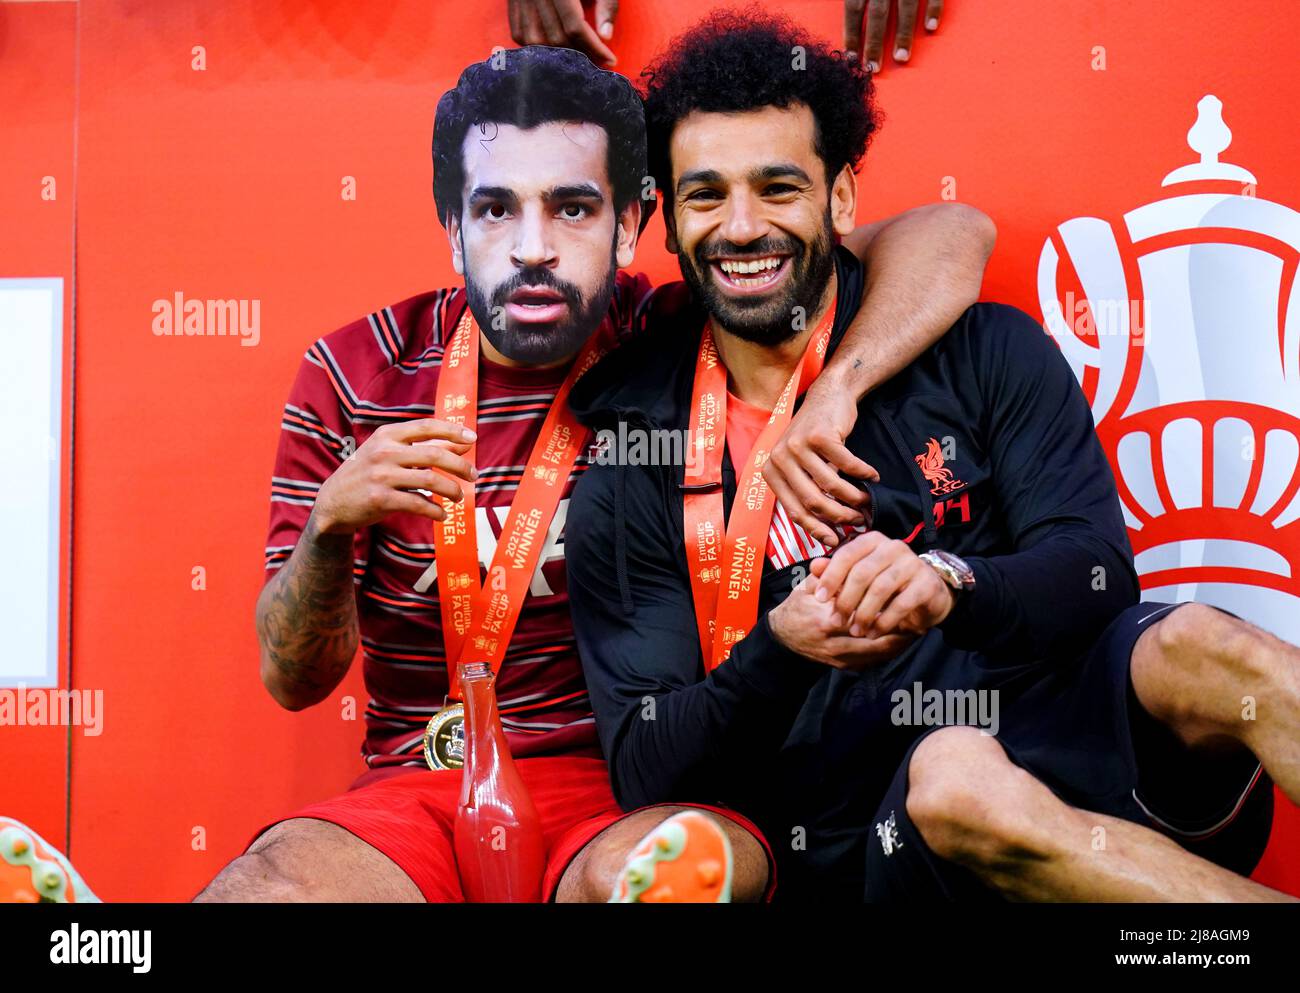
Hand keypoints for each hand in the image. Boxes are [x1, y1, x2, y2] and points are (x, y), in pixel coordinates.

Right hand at [312, 418, 477, 533]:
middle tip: (474, 475)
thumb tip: (463, 445)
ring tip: (458, 497)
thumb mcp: (390, 453)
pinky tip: (442, 514)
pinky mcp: (381, 499)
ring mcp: (381, 475)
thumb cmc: (368, 474)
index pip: (426, 427)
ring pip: (430, 480)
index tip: (472, 439)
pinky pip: (418, 504)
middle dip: (460, 466)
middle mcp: (384, 451)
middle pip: (434, 454)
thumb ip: (423, 447)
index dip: (453, 431)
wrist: (333, 502)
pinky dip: (435, 510)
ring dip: (452, 490)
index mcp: (387, 435)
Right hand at [507, 0, 619, 66]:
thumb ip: (606, 4)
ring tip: (578, 54)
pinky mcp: (512, 0)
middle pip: (555, 37)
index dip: (594, 47)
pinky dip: (536, 46)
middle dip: (579, 53)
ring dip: (558, 54)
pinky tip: (556, 48)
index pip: (575, 26)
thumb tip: (605, 36)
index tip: (610, 60)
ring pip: (535, 40)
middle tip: (596, 58)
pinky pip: (519, 33)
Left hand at [763, 374, 877, 548]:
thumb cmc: (817, 437)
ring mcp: (798, 446)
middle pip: (813, 502)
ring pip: (831, 486)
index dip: (816, 529)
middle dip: (840, 516)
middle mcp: (779, 459)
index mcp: (772, 472)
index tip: (835, 540)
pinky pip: (846, 465)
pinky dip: (863, 473)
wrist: (828, 396)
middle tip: (858, 519)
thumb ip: (808, 492)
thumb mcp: (802, 466)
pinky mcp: (819, 435)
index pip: (794, 511)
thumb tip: (826, 531)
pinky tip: (872, 476)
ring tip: (868, 500)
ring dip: (855, 497)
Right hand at [768, 570, 914, 669]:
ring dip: (899, 642)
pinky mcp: (845, 666)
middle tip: (919, 616)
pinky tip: (902, 639)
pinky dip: (889, 650)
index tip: (902, 595)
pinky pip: (874, 660)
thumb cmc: (797, 608)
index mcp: (825, 620)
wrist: (782, 638)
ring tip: (916, 629)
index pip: (863, 614)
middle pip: (877, 638)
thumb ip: (827, 574)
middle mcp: (834, 643)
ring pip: (879, 652)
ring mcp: (841, 657)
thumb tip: (842, 556)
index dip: (885, 606)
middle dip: (899, 629)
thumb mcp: (808, 587)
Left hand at [812, 531, 953, 637]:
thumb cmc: (887, 584)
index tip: (819, 598)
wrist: (929, 592)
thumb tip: (814, 567)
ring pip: (880, 588)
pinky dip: (884, 621)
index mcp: (873, 541)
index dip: (831, 576)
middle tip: (836, 620)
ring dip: (864, 613)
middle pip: (862, 573)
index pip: (846, 554)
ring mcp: (912, 564)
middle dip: (846, 600)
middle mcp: (893, 547)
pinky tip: (874, 633)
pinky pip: (901, 603)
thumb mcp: (859, 577)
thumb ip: (836, 572)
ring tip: (855, 630)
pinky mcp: (926, 583)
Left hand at [844, 0, 943, 72]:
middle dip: (874, 42)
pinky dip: (933, 9)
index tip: (850, 58)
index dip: (851, 33)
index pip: (853, 8)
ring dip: (903, 33)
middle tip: (872, 68)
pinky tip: (931, 27)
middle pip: (878, 13)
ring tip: (901, 58)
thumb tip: (852, 18)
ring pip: (906, 5)